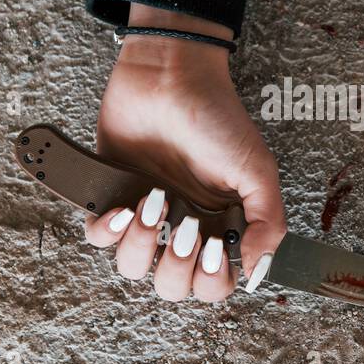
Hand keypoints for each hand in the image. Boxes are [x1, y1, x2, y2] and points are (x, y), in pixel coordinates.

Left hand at [82, 4, 286, 301]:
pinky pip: (97, 237)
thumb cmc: (217, 118)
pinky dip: (108, 230)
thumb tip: (255, 270)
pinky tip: (124, 207)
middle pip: (172, 286)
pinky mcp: (109, 196)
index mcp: (219, 229)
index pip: (214, 285)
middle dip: (176, 267)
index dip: (212, 280)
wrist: (170, 77)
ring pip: (131, 267)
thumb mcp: (257, 170)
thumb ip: (266, 223)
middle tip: (186, 231)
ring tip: (154, 206)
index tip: (215, 249)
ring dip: (141, 246)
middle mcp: (181, 229)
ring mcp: (145, 216)